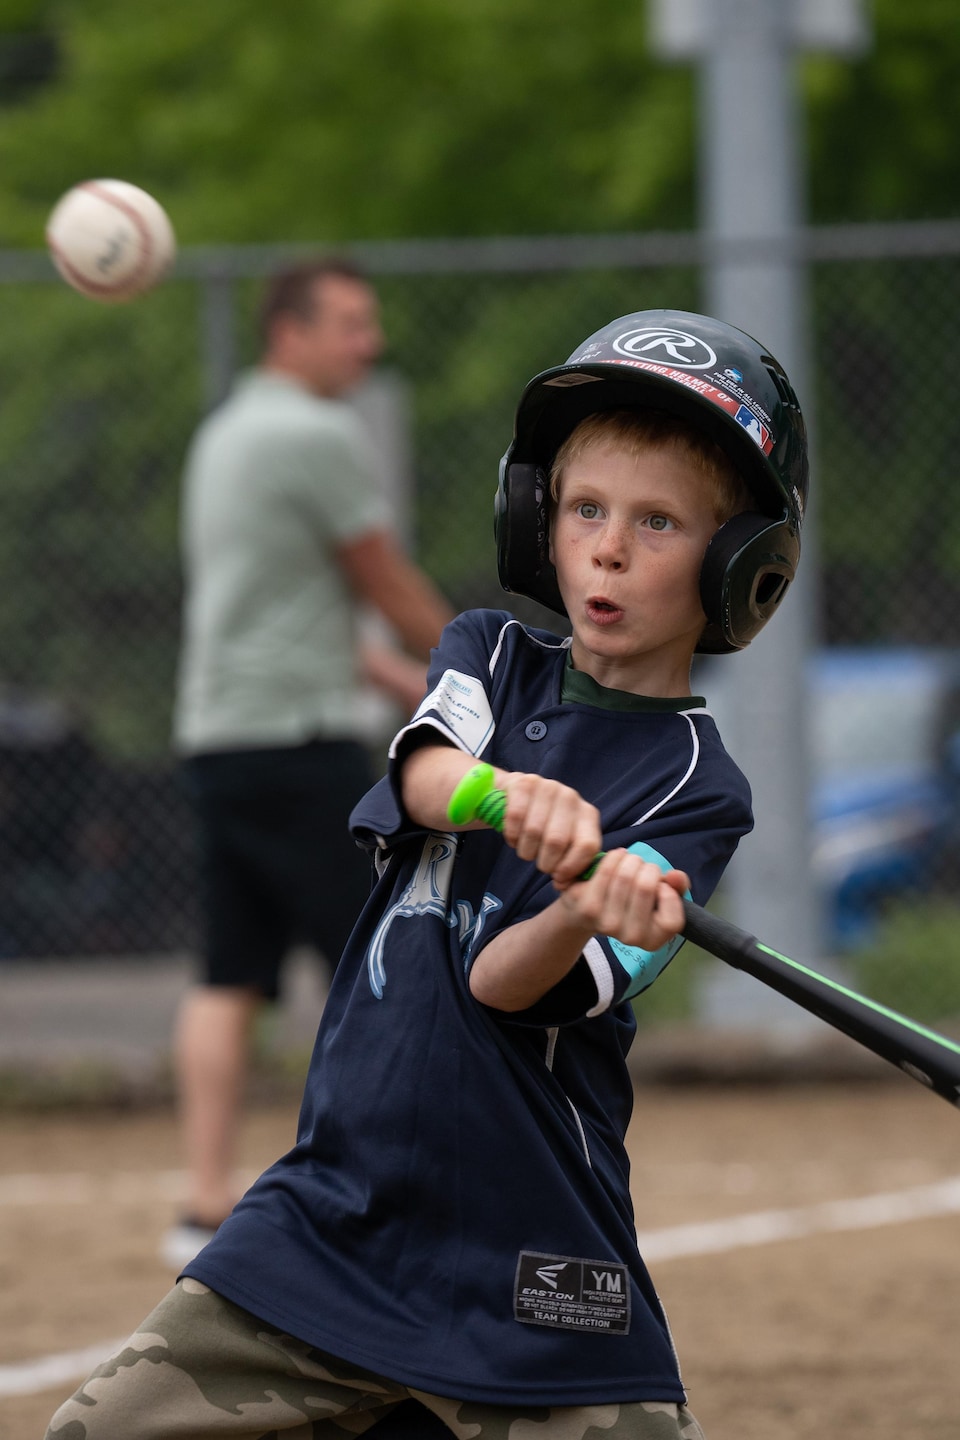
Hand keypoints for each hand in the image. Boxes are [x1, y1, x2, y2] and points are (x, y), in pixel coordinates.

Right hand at [499, 773, 602, 887]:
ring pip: (534, 831)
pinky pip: (515, 816)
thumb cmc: (544, 825)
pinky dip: (511, 834)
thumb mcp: (564, 841)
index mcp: (587, 814)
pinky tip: (514, 836)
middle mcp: (571, 797)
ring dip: (525, 849)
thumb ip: (569, 863)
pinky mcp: (524, 782)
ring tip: (525, 849)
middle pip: (557, 841)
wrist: (517, 795)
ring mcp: (549, 787)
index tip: (557, 878)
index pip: (587, 845)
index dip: (571, 867)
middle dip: (544, 861)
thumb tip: (562, 885)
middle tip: (538, 863)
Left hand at [557, 849, 688, 951]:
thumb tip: (675, 876)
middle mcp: (631, 938)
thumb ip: (677, 886)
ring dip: (631, 859)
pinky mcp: (589, 908)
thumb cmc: (633, 902)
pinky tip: (617, 858)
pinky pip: (607, 871)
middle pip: (645, 886)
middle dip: (648, 867)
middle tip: (643, 867)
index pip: (671, 920)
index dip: (669, 894)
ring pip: (625, 875)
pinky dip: (615, 858)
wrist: (589, 911)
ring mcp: (608, 924)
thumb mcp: (661, 896)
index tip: (660, 886)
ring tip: (630, 861)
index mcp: (653, 940)